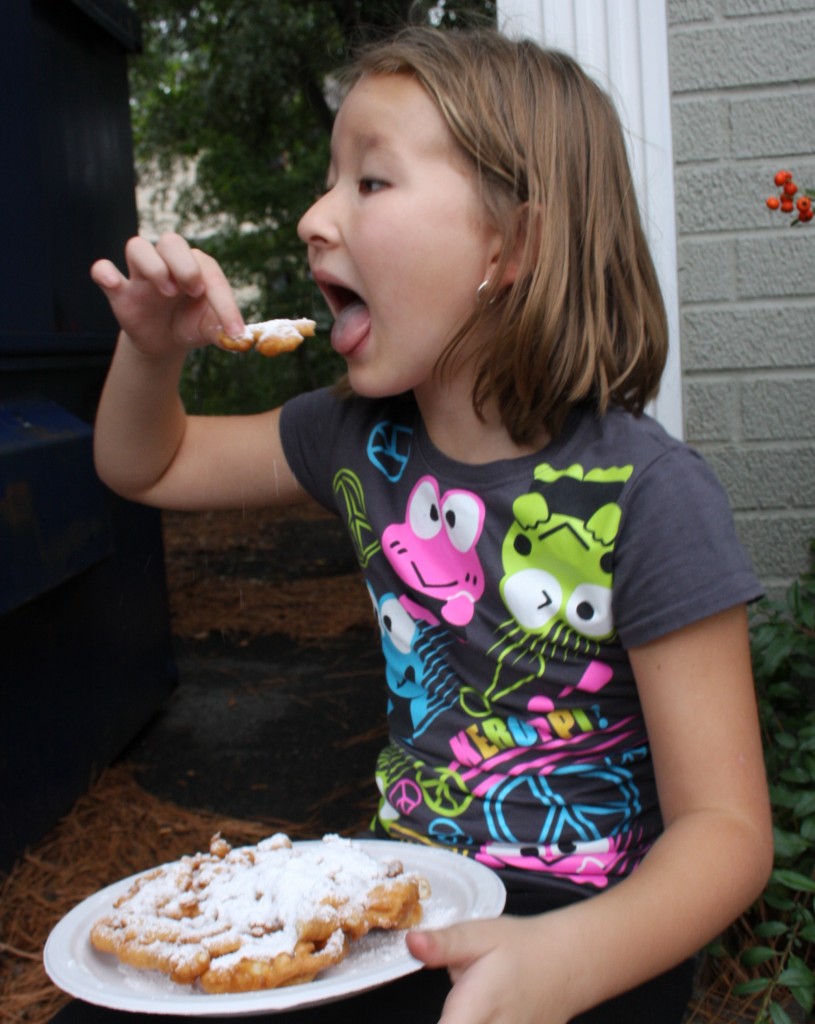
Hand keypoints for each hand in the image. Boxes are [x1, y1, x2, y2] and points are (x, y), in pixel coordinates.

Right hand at [90, 233, 243, 357]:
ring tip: (167, 292)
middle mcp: (169, 263)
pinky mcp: (119, 289)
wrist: (164, 341)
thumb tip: (241, 341)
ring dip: (153, 267)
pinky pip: (102, 269)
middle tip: (193, 291)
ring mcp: (142, 274)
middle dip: (184, 265)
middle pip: (171, 242)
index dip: (225, 302)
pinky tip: (114, 283)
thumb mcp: (209, 330)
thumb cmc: (191, 325)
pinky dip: (105, 272)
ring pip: (137, 246)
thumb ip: (223, 332)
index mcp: (198, 267)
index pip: (210, 272)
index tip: (234, 329)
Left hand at [407, 916, 574, 1023]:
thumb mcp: (479, 934)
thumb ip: (444, 945)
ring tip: (466, 1003)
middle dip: (450, 1021)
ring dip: (461, 1021)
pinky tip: (477, 1013)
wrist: (567, 963)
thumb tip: (411, 943)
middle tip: (453, 1001)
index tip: (416, 1017)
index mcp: (474, 1011)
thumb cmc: (519, 947)